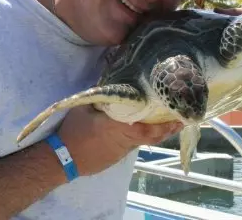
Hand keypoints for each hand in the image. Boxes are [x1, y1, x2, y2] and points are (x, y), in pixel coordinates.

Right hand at [57, 105, 182, 175]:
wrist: (62, 159)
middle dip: (167, 129)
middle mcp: (124, 141)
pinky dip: (142, 137)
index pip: (147, 128)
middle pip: (151, 137)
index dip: (165, 125)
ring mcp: (121, 152)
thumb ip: (101, 95)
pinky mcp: (116, 157)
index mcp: (118, 127)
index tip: (178, 117)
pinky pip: (133, 145)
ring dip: (156, 133)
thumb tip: (112, 82)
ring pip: (143, 141)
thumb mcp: (86, 107)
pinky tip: (141, 129)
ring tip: (166, 121)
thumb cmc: (74, 130)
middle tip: (179, 119)